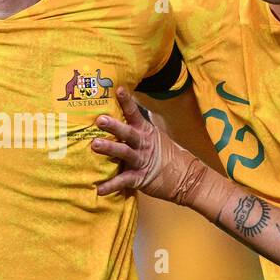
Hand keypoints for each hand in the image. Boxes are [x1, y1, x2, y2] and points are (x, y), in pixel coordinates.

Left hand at [92, 86, 208, 203]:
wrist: (185, 177)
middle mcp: (143, 144)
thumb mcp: (153, 137)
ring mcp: (142, 160)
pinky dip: (111, 185)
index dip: (126, 102)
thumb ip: (135, 128)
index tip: (118, 89)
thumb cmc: (164, 154)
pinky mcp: (140, 178)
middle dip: (114, 125)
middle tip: (100, 119)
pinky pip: (124, 181)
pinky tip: (99, 189)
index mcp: (145, 131)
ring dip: (110, 148)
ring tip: (94, 145)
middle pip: (128, 132)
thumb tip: (117, 113)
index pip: (134, 114)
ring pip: (124, 153)